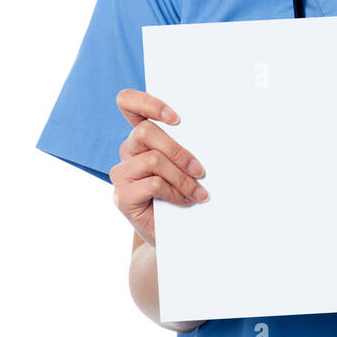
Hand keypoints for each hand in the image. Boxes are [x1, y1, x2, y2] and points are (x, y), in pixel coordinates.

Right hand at [110, 89, 206, 247]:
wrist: (175, 233)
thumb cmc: (185, 191)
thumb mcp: (186, 164)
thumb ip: (187, 144)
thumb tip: (215, 131)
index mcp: (142, 136)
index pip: (128, 103)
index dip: (147, 103)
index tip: (176, 118)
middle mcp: (128, 151)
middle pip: (145, 132)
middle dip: (178, 150)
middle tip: (201, 170)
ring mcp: (121, 174)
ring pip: (153, 160)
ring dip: (182, 177)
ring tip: (199, 192)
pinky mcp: (122, 197)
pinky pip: (152, 184)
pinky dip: (175, 192)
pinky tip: (185, 201)